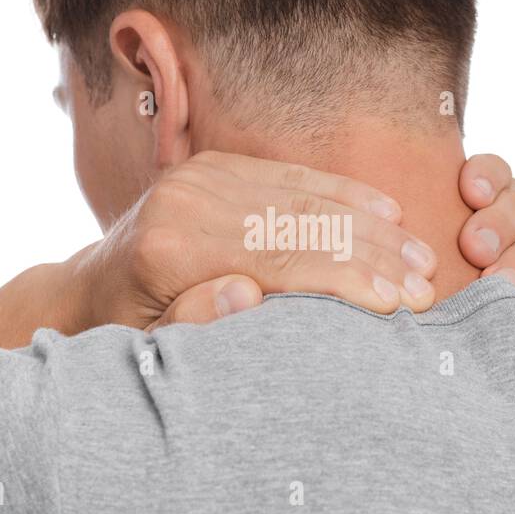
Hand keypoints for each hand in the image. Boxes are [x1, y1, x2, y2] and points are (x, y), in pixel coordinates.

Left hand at [70, 150, 440, 330]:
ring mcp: (200, 174)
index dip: (345, 279)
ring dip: (370, 225)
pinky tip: (386, 213)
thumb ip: (193, 322)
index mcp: (170, 247)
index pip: (279, 259)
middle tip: (426, 285)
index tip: (398, 303)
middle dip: (372, 253)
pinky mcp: (213, 164)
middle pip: (300, 221)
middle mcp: (186, 198)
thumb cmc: (126, 333)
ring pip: (304, 194)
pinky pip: (290, 175)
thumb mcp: (150, 349)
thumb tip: (244, 293)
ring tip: (420, 258)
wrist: (87, 290)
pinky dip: (342, 193)